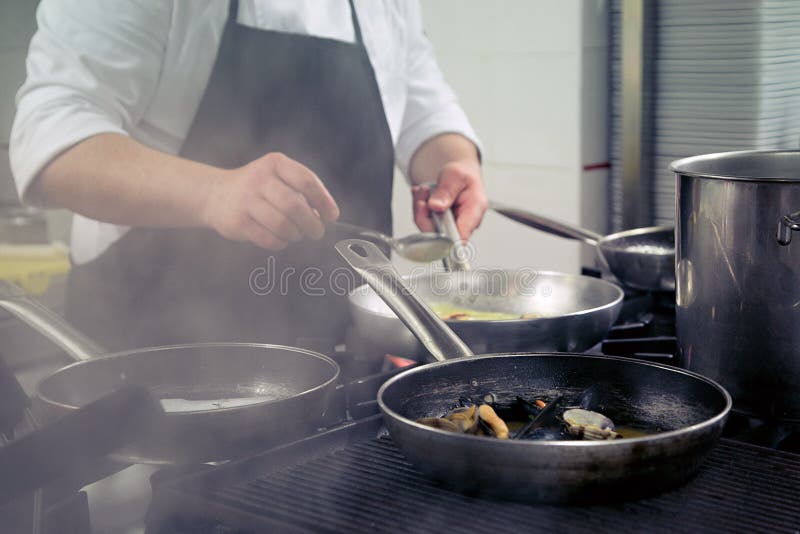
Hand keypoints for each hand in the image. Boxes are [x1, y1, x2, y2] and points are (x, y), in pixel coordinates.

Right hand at [202, 152, 339, 249]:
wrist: (215, 194)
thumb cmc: (257, 188)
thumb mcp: (277, 177)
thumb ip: (300, 190)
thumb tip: (324, 215)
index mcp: (275, 164)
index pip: (306, 181)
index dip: (324, 201)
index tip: (332, 216)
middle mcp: (259, 179)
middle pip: (295, 206)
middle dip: (312, 224)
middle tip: (317, 232)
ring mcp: (246, 200)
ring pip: (282, 225)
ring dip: (296, 234)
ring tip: (296, 234)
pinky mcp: (237, 222)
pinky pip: (269, 239)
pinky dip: (281, 243)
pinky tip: (280, 238)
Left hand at [412, 159, 486, 239]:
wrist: (461, 175)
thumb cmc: (463, 175)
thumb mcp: (455, 175)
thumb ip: (446, 191)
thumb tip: (435, 206)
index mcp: (474, 211)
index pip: (460, 237)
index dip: (443, 237)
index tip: (430, 212)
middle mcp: (464, 224)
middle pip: (440, 235)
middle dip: (425, 214)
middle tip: (423, 192)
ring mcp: (452, 227)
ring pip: (429, 229)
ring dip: (420, 209)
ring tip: (424, 190)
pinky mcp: (441, 226)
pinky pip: (425, 223)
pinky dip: (420, 209)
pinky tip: (423, 195)